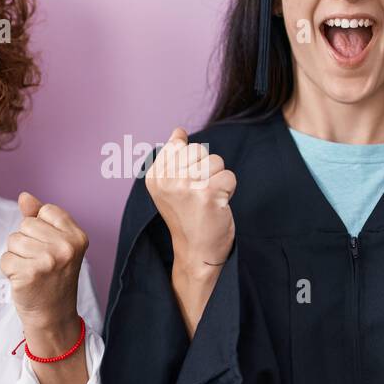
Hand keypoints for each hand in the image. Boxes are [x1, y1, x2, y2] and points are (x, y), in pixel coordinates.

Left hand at [0, 192, 88, 336]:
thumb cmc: (54, 278)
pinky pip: (5, 259)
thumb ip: (41, 218)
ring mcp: (48, 260)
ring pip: (13, 241)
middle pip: (26, 225)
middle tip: (40, 264)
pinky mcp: (29, 274)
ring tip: (32, 272)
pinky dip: (9, 271)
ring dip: (17, 257)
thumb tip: (24, 196)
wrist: (54, 316)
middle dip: (26, 243)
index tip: (50, 249)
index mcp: (77, 236)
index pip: (46, 211)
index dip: (41, 229)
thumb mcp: (56, 245)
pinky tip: (24, 281)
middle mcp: (66, 247)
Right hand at [146, 127, 236, 269]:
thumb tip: (178, 131)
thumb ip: (173, 157)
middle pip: (198, 149)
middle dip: (206, 168)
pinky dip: (228, 190)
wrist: (197, 252)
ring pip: (215, 161)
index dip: (190, 163)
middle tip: (199, 193)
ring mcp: (186, 185)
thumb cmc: (188, 217)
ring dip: (218, 179)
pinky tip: (217, 205)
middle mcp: (167, 179)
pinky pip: (229, 176)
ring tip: (208, 199)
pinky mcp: (207, 193)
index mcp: (155, 176)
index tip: (186, 186)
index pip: (178, 144)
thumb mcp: (171, 187)